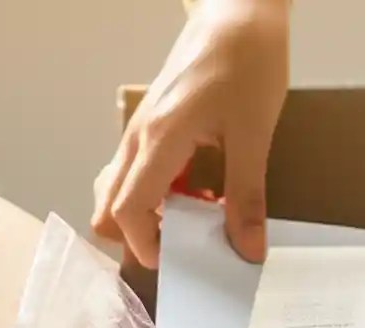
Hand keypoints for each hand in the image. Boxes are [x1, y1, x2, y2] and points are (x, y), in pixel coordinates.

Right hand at [91, 0, 289, 267]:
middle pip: (110, 205)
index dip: (146, 246)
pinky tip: (202, 193)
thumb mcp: (253, 135)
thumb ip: (247, 196)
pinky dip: (162, 192)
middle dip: (140, 236)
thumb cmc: (245, 62)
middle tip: (186, 249)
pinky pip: (142, 170)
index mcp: (158, 140)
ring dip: (151, 214)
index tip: (177, 265)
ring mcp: (143, 129)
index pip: (128, 210)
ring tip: (197, 220)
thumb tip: (247, 248)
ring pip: (122, 188)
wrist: (239, 12)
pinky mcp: (156, 123)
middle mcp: (139, 136)